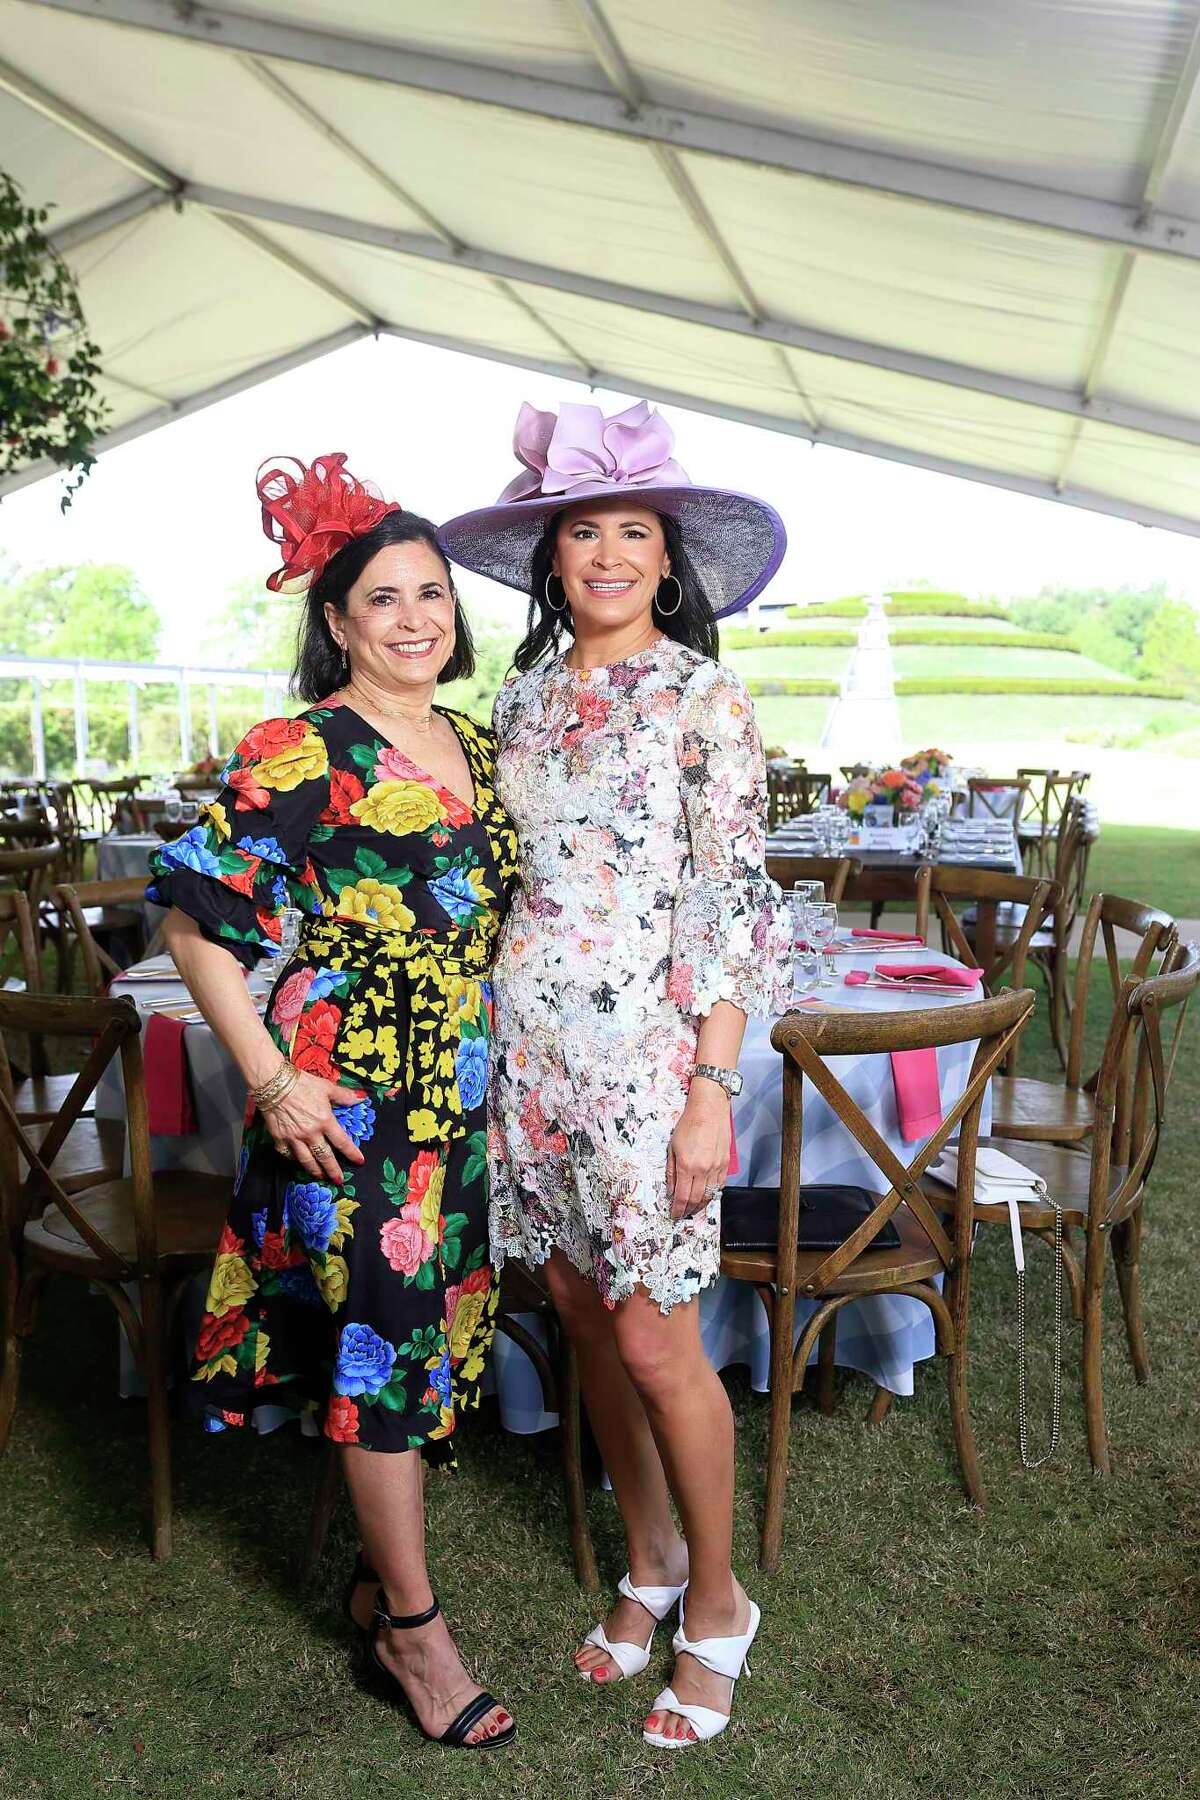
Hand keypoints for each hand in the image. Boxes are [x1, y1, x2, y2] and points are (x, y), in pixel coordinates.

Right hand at [260, 1071, 367, 1182]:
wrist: (274, 1083)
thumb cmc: (302, 1083)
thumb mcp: (327, 1087)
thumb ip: (345, 1096)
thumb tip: (362, 1097)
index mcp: (325, 1121)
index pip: (342, 1142)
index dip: (352, 1153)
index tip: (359, 1161)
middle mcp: (311, 1133)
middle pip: (325, 1157)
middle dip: (333, 1170)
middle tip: (339, 1180)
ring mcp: (294, 1137)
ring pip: (306, 1160)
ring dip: (315, 1170)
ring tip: (320, 1176)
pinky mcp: (279, 1138)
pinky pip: (287, 1154)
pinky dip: (293, 1159)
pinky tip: (297, 1161)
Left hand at [666, 1081, 730, 1220]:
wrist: (709, 1110)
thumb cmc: (688, 1125)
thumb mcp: (672, 1147)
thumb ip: (671, 1171)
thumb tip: (670, 1190)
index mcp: (686, 1165)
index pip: (681, 1196)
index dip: (677, 1209)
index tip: (673, 1214)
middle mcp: (702, 1169)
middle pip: (695, 1199)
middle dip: (687, 1210)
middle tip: (682, 1214)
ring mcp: (715, 1168)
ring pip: (709, 1195)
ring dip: (700, 1205)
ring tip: (693, 1208)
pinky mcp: (725, 1164)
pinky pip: (719, 1186)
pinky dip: (712, 1194)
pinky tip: (706, 1196)